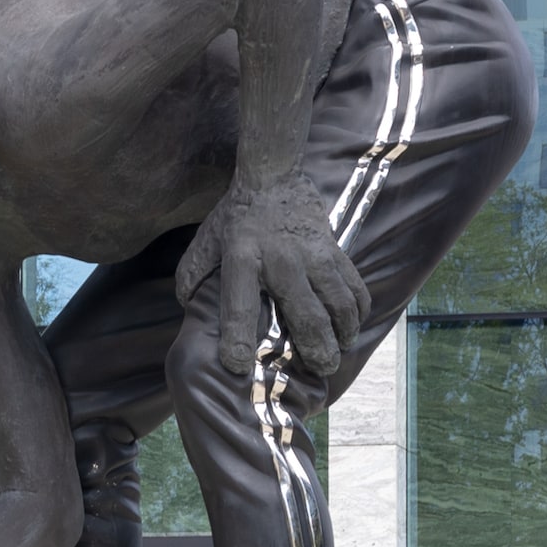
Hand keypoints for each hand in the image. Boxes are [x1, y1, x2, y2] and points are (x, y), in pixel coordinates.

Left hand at [175, 172, 369, 375]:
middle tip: (320, 370)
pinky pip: (356, 287)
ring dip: (343, 334)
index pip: (239, 306)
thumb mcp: (205, 241)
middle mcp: (281, 260)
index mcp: (241, 259)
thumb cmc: (236, 217)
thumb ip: (192, 275)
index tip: (238, 365)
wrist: (274, 176)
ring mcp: (314, 255)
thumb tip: (187, 309)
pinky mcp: (336, 250)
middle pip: (306, 315)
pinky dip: (358, 310)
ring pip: (339, 305)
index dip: (237, 338)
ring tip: (338, 351)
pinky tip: (350, 325)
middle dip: (316, 349)